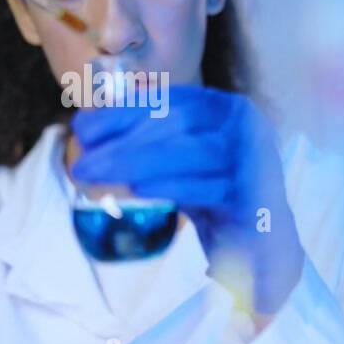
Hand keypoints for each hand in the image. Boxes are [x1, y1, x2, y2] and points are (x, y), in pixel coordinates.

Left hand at [70, 85, 304, 313]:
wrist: (262, 244)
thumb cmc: (212, 196)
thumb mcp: (176, 161)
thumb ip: (144, 140)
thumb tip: (87, 125)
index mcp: (222, 108)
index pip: (168, 100)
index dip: (122, 111)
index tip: (82, 128)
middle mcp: (242, 125)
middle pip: (176, 123)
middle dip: (122, 142)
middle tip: (81, 164)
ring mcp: (254, 157)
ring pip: (189, 150)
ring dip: (136, 160)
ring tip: (97, 175)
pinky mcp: (256, 195)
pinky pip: (208, 186)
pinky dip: (171, 186)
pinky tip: (138, 190)